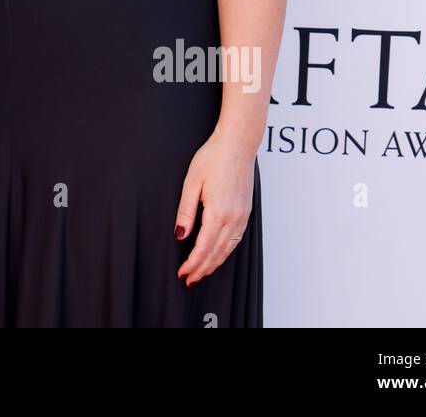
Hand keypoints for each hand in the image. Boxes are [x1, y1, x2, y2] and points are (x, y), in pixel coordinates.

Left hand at [173, 132, 255, 287]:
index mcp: (218, 212)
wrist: (237, 145)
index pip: (203, 248)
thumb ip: (185, 212)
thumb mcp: (191, 183)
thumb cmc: (212, 158)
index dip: (193, 264)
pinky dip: (225, 252)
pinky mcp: (246, 212)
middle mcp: (233, 218)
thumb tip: (180, 236)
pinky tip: (217, 255)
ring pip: (228, 249)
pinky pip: (236, 240)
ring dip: (214, 264)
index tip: (183, 273)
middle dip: (202, 269)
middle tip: (189, 280)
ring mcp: (242, 216)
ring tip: (201, 273)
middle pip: (216, 253)